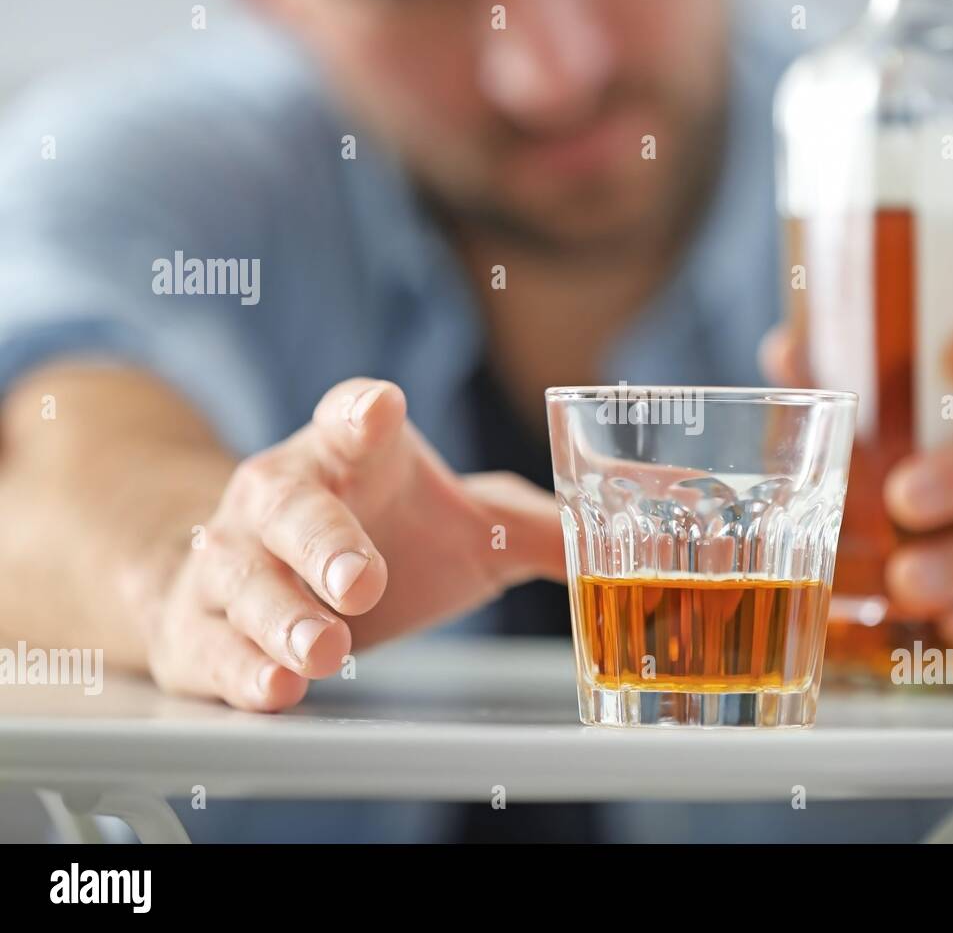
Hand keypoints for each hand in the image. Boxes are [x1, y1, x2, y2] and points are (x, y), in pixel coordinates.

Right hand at [146, 378, 563, 710]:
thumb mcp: (459, 526)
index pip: (352, 420)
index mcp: (348, 453)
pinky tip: (276, 687)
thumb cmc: (372, 537)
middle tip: (361, 580)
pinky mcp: (199, 626)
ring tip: (326, 650)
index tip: (379, 412)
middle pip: (292, 508)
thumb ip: (528, 529)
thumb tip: (606, 543)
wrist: (252, 573)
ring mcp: (232, 559)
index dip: (363, 414)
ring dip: (283, 616)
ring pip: (245, 581)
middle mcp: (280, 496)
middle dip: (325, 544)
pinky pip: (214, 646)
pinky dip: (241, 669)